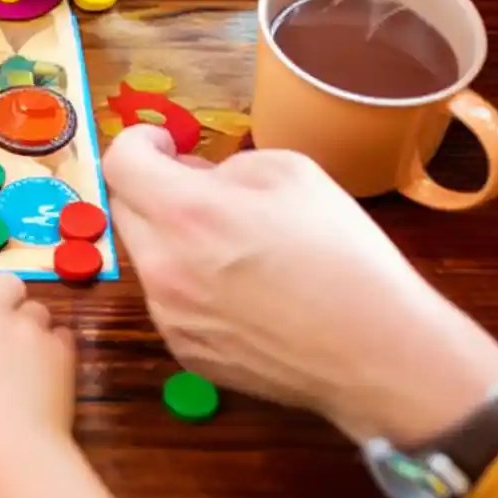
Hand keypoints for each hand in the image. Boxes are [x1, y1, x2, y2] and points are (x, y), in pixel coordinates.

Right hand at [0, 274, 116, 497]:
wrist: (9, 446)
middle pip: (5, 281)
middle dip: (8, 298)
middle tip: (7, 328)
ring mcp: (27, 326)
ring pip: (37, 309)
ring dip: (34, 327)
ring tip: (30, 363)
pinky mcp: (60, 344)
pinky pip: (61, 334)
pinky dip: (56, 349)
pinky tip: (48, 376)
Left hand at [104, 126, 497, 445]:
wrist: (378, 353)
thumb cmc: (343, 254)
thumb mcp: (292, 172)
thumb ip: (225, 166)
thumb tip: (189, 177)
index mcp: (186, 214)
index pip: (119, 164)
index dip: (138, 144)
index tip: (165, 146)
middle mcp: (162, 267)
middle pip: (124, 210)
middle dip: (153, 191)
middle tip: (204, 192)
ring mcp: (168, 316)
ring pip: (148, 258)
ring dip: (173, 241)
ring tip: (235, 249)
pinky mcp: (182, 351)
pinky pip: (170, 302)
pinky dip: (190, 287)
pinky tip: (244, 294)